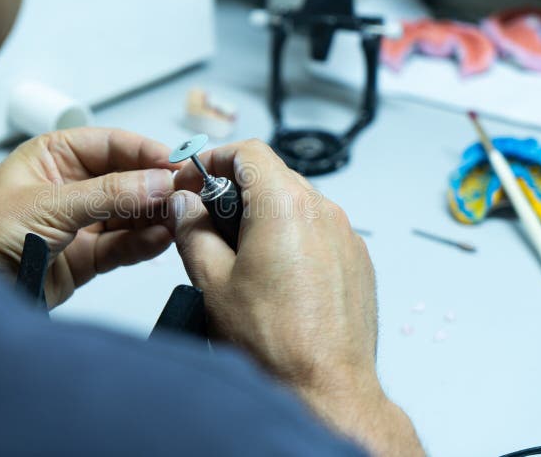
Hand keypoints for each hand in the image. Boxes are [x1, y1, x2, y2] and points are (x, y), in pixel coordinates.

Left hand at [0, 128, 174, 307]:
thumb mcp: (48, 205)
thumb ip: (108, 194)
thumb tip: (158, 181)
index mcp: (54, 157)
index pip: (112, 145)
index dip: (147, 153)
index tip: (178, 163)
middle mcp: (71, 187)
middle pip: (127, 179)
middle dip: (157, 186)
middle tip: (189, 193)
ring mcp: (79, 223)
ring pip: (130, 214)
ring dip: (155, 216)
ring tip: (180, 217)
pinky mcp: (84, 258)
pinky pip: (123, 246)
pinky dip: (144, 243)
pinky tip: (162, 238)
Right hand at [169, 139, 422, 455]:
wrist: (327, 388)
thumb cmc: (276, 343)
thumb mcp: (212, 281)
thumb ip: (192, 230)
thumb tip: (183, 205)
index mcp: (285, 205)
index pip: (248, 152)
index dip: (213, 159)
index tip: (193, 180)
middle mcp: (323, 212)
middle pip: (272, 176)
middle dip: (234, 191)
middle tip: (206, 222)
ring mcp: (346, 237)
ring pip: (296, 204)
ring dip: (263, 216)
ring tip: (238, 256)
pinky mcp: (356, 261)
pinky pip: (318, 232)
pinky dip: (291, 238)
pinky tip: (273, 277)